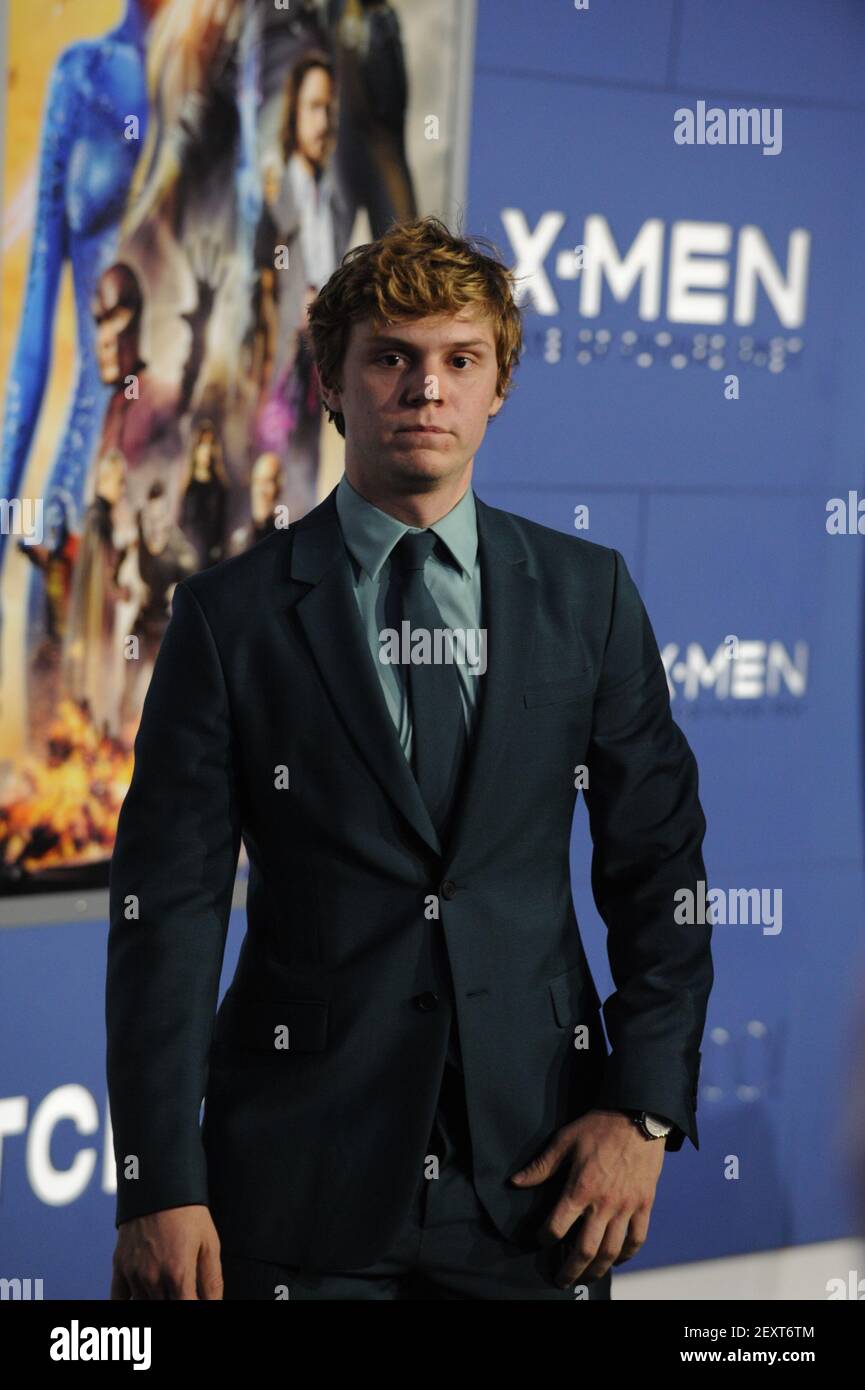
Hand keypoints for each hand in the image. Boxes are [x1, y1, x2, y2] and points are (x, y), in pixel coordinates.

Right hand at [110, 1204, 222, 1299]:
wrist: (158, 1185)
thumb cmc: (189, 1214)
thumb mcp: (209, 1244)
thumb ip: (212, 1281)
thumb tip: (215, 1305)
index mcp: (178, 1274)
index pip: (186, 1310)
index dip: (193, 1310)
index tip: (195, 1300)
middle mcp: (153, 1278)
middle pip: (164, 1309)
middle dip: (176, 1302)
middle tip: (182, 1292)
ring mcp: (133, 1273)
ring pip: (144, 1307)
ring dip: (157, 1302)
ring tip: (167, 1291)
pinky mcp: (119, 1266)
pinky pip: (118, 1300)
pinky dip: (129, 1305)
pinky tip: (143, 1299)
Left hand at [509, 1108, 664, 1287]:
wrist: (639, 1117)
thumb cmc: (599, 1127)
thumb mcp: (565, 1141)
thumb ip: (541, 1166)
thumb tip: (515, 1182)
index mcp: (580, 1189)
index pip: (557, 1227)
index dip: (544, 1238)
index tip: (540, 1240)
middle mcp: (604, 1204)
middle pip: (586, 1250)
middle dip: (571, 1269)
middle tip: (561, 1280)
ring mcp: (626, 1207)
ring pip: (611, 1251)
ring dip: (597, 1270)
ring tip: (587, 1277)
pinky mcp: (644, 1204)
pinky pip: (637, 1238)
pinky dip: (627, 1255)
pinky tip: (617, 1260)